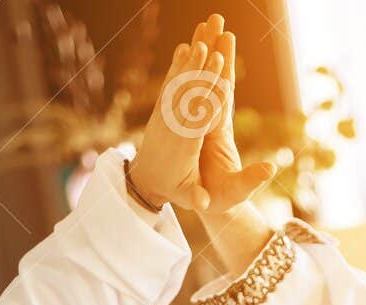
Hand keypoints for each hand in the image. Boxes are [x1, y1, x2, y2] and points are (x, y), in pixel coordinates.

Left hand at [129, 21, 227, 210]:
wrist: (145, 179)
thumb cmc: (172, 188)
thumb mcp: (186, 196)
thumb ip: (196, 197)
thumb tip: (205, 204)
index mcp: (183, 144)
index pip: (199, 117)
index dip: (210, 98)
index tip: (220, 82)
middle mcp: (172, 125)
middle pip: (189, 95)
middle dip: (201, 72)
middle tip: (212, 50)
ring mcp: (165, 114)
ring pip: (179, 84)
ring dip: (190, 62)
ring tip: (200, 40)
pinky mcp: (161, 108)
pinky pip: (171, 83)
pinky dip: (178, 65)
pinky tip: (186, 46)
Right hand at [191, 15, 276, 216]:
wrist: (214, 203)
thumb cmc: (223, 200)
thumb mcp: (237, 191)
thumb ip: (252, 179)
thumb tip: (272, 168)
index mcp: (221, 133)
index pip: (223, 98)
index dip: (222, 74)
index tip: (223, 49)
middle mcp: (214, 120)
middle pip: (216, 80)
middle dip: (216, 51)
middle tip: (217, 22)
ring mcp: (204, 119)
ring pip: (204, 81)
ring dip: (206, 53)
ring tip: (205, 24)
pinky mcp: (195, 123)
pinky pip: (192, 93)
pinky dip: (190, 70)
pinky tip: (188, 47)